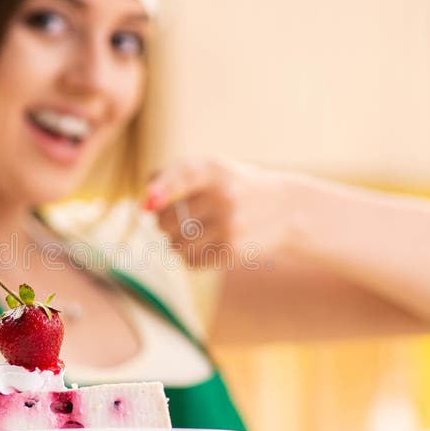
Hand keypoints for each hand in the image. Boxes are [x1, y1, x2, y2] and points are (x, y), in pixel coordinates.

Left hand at [142, 156, 295, 268]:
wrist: (284, 209)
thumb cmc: (235, 188)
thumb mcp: (214, 171)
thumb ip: (176, 176)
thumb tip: (145, 201)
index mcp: (214, 170)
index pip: (184, 174)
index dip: (163, 188)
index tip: (149, 201)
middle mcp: (223, 196)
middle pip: (168, 219)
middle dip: (163, 223)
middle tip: (175, 220)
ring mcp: (229, 224)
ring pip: (176, 244)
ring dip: (174, 243)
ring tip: (190, 234)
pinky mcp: (233, 250)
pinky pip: (192, 260)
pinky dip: (189, 257)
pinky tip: (201, 247)